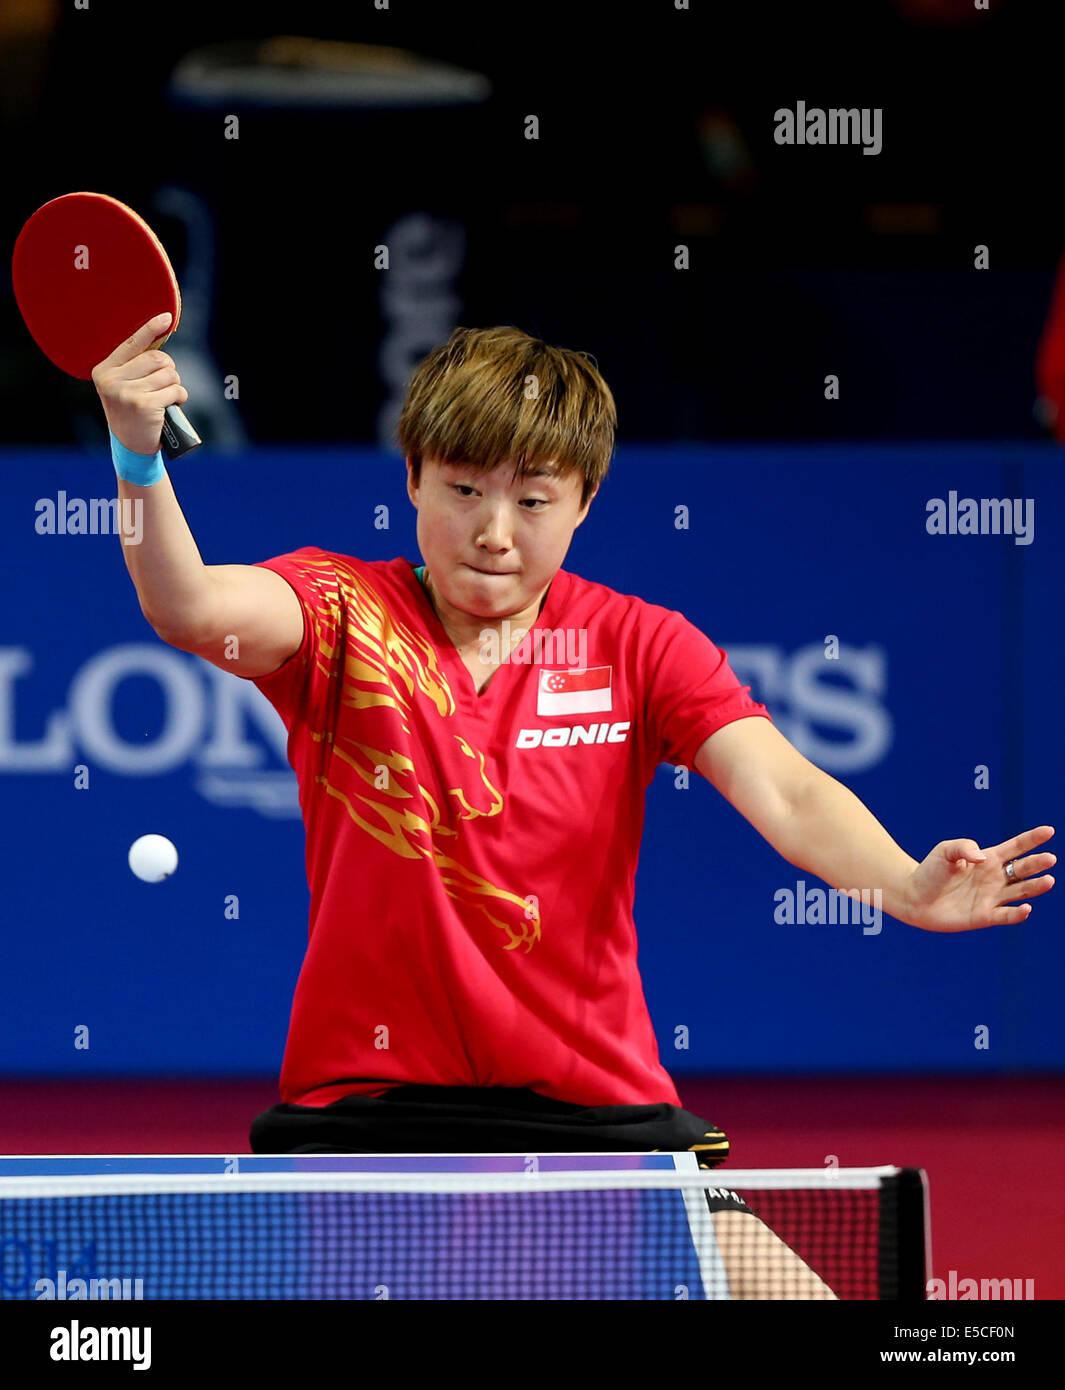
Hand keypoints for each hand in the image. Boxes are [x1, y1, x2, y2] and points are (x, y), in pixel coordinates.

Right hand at [91, 312, 188, 455]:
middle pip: (158, 358)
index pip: (132, 343)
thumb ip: (136, 366)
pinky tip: (173, 406)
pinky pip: (175, 390)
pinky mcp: (143, 404)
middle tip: (165, 386)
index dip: (151, 329)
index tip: (166, 317)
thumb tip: (160, 338)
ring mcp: (126, 392)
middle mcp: (111, 379)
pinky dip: (180, 397)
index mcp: (104, 370)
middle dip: (169, 371)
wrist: (131, 447)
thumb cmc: (132, 412)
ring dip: (175, 386)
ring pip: (169, 374)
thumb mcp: (125, 386)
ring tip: (167, 398)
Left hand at [905, 825, 1055, 931]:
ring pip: (1020, 892)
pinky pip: (1005, 915)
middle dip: (1037, 864)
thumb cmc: (931, 871)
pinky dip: (1017, 914)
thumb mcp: (945, 850)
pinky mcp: (984, 916)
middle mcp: (995, 878)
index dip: (1032, 839)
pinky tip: (1026, 909)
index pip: (1015, 848)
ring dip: (1035, 887)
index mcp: (988, 859)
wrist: (913, 896)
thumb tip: (983, 858)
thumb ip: (964, 848)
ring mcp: (991, 897)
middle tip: (1050, 858)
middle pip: (1022, 869)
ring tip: (1049, 880)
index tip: (1049, 831)